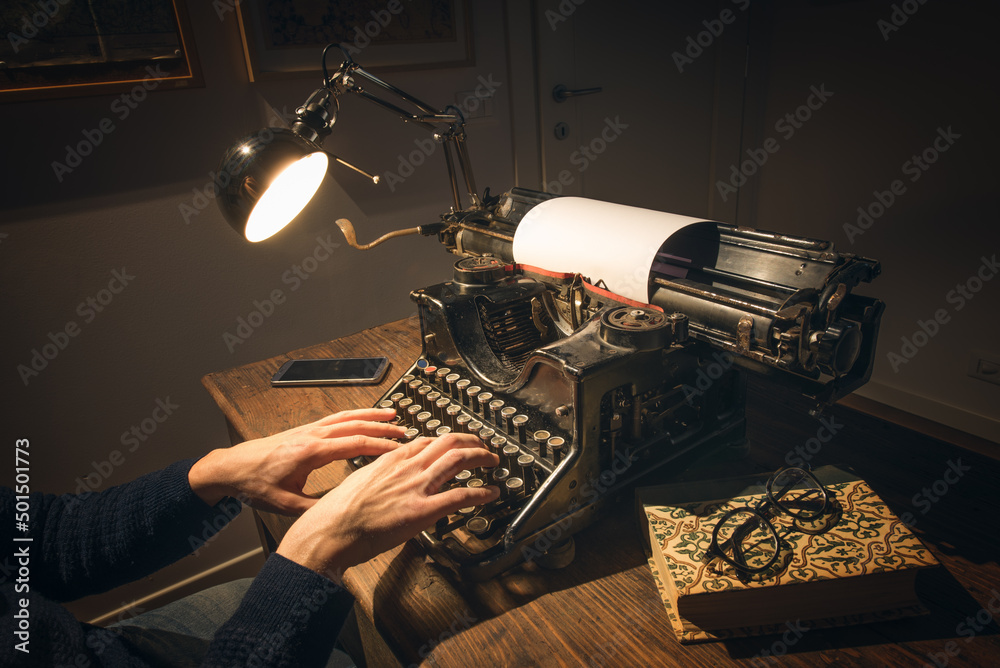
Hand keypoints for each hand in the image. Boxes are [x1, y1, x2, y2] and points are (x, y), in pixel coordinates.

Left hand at [188, 408, 404, 513]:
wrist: (232, 467)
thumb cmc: (255, 484)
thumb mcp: (288, 504)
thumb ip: (318, 507)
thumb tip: (343, 512)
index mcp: (311, 452)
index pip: (355, 444)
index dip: (381, 446)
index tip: (399, 449)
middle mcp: (312, 436)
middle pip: (356, 425)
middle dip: (383, 428)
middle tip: (405, 431)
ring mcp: (309, 430)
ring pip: (347, 417)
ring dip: (371, 415)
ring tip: (392, 415)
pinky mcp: (305, 430)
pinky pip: (336, 418)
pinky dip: (354, 415)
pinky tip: (363, 417)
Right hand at [275, 432, 498, 581]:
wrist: (330, 530)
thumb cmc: (338, 513)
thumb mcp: (360, 482)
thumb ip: (380, 477)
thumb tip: (388, 482)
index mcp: (390, 459)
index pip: (427, 441)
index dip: (447, 441)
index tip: (456, 445)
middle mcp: (406, 467)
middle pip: (448, 442)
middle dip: (471, 441)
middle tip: (483, 447)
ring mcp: (416, 487)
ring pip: (459, 460)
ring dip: (482, 458)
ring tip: (493, 461)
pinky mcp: (423, 510)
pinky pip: (461, 495)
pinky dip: (481, 492)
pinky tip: (492, 493)